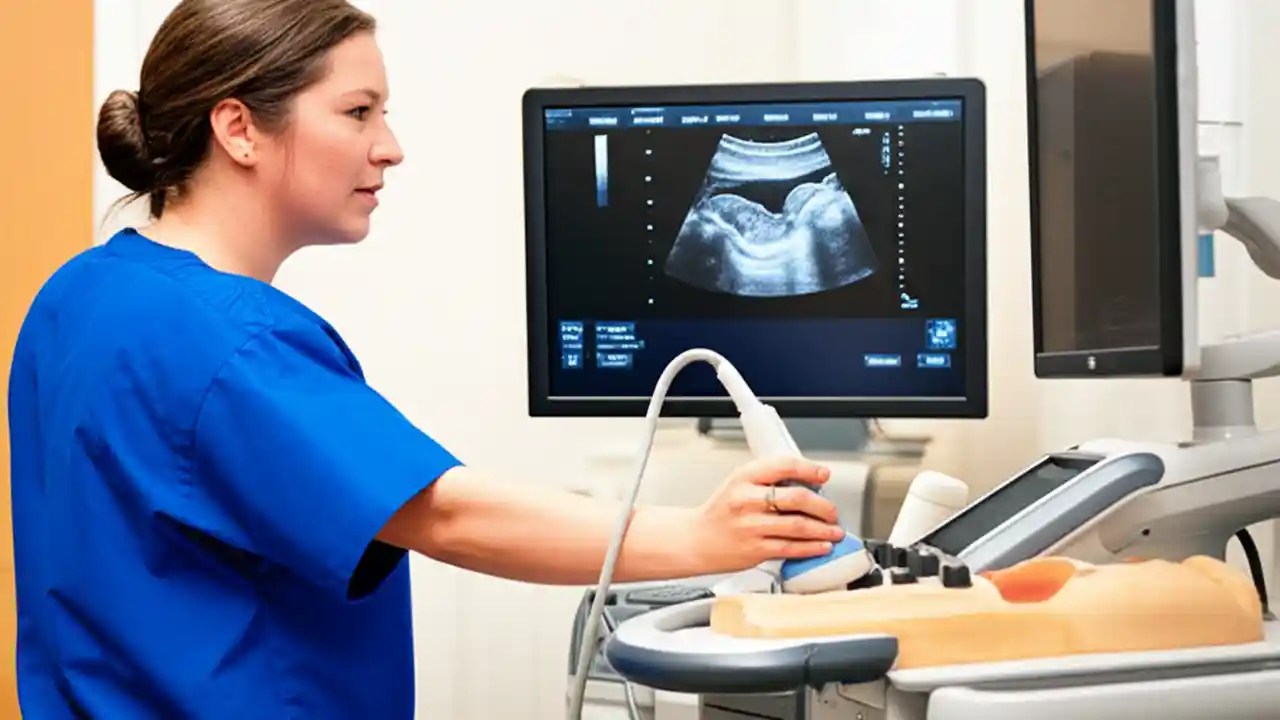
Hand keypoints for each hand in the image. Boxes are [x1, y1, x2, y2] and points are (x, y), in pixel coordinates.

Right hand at [686, 456, 846, 574]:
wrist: (696, 540)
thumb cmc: (721, 512)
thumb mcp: (739, 484)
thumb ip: (768, 481)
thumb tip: (808, 484)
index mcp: (744, 477)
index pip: (784, 466)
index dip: (810, 469)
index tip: (824, 475)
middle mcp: (746, 500)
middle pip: (796, 498)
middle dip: (823, 506)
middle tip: (832, 511)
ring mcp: (751, 526)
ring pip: (798, 526)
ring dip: (823, 529)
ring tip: (834, 530)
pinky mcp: (755, 549)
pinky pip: (791, 548)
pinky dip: (811, 547)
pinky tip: (822, 546)